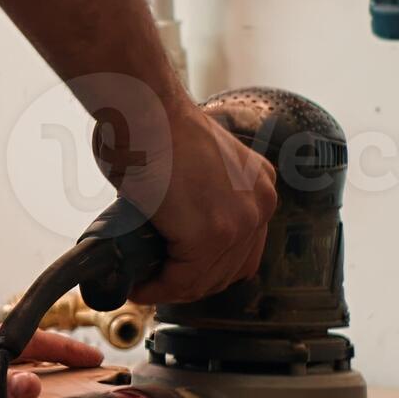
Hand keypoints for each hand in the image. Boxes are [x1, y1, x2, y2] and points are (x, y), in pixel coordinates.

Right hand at [96, 100, 274, 304]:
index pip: (243, 249)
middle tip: (157, 280)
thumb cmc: (153, 123)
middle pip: (229, 270)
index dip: (207, 268)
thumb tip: (168, 226)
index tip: (176, 270)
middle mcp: (259, 203)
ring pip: (205, 280)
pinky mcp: (209, 236)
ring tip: (143, 284)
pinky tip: (140, 285)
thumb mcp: (195, 163)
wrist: (143, 108)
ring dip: (171, 289)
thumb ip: (197, 194)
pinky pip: (182, 280)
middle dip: (190, 283)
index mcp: (258, 184)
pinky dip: (158, 289)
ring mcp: (238, 222)